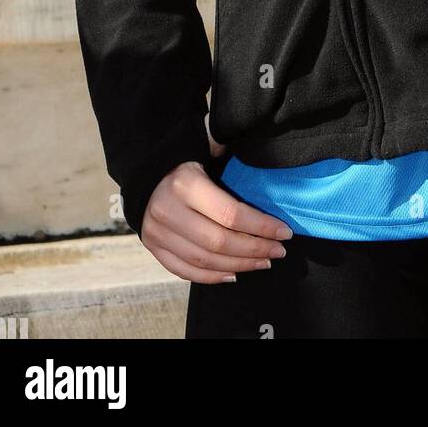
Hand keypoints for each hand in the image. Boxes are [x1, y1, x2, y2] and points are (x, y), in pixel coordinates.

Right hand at [141, 160, 293, 282]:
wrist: (143, 173)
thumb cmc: (183, 160)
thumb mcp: (202, 149)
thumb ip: (225, 151)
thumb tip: (260, 149)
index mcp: (185, 184)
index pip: (230, 214)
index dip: (261, 227)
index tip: (284, 231)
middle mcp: (168, 211)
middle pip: (219, 242)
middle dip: (254, 249)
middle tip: (278, 250)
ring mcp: (157, 233)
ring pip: (204, 261)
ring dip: (239, 265)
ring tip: (262, 261)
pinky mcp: (153, 247)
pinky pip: (185, 270)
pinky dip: (211, 277)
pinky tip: (234, 273)